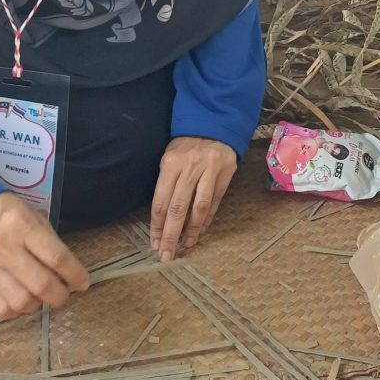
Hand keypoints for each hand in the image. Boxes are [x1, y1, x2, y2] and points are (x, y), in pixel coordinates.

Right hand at [0, 192, 88, 319]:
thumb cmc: (5, 215)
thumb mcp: (30, 214)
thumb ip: (48, 240)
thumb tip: (68, 269)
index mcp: (23, 227)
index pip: (56, 257)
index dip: (74, 274)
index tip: (83, 283)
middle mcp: (5, 249)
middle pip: (41, 284)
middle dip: (60, 296)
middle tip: (65, 295)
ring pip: (22, 302)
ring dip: (38, 304)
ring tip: (41, 297)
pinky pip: (1, 309)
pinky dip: (17, 311)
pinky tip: (22, 301)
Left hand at [149, 136, 237, 260]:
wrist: (213, 124)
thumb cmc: (185, 145)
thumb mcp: (169, 158)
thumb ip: (166, 184)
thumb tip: (162, 218)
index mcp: (170, 164)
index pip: (161, 202)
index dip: (157, 226)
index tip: (154, 243)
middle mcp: (189, 168)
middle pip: (177, 209)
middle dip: (171, 235)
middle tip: (166, 255)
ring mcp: (209, 171)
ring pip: (198, 208)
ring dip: (191, 230)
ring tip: (186, 245)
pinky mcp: (225, 174)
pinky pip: (214, 202)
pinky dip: (206, 219)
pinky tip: (200, 230)